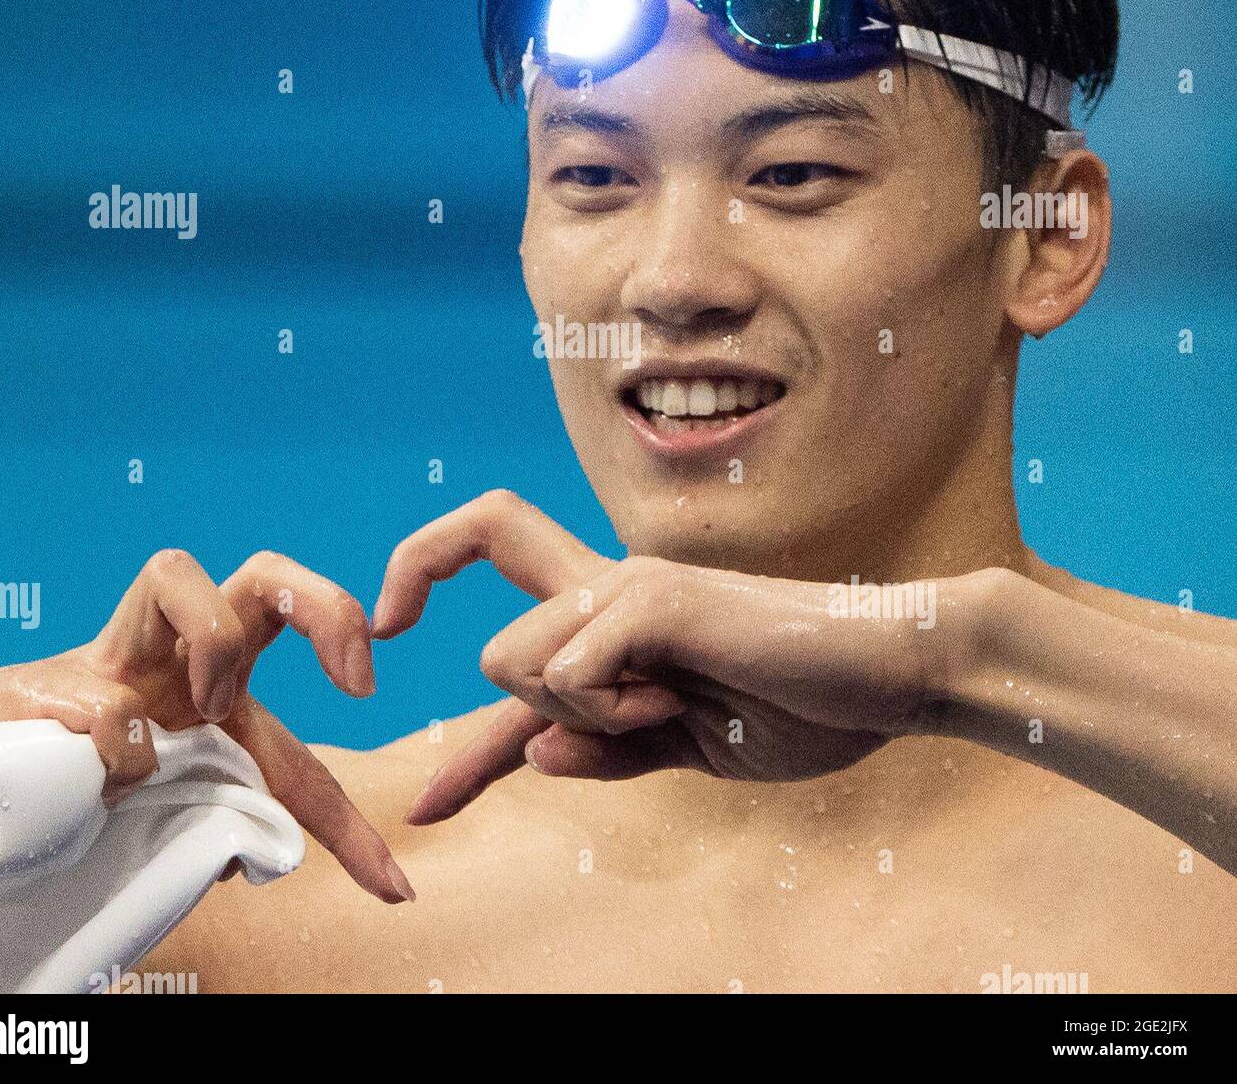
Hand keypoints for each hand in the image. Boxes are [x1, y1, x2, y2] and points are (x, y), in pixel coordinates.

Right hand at [0, 549, 414, 903]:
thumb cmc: (69, 801)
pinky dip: (116, 740)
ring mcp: (109, 663)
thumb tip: (249, 855)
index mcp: (211, 708)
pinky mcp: (47, 682)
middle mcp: (168, 666)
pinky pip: (102, 691)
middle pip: (264, 577)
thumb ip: (209, 834)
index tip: (397, 888)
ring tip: (200, 709)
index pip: (297, 757)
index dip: (350, 826)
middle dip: (328, 603)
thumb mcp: (159, 829)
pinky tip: (99, 769)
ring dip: (212, 641)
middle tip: (356, 680)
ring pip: (176, 571)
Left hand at [370, 492, 978, 823]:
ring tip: (659, 715)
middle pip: (487, 524)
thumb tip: (535, 757)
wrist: (894, 674)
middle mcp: (613, 580)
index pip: (509, 603)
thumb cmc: (803, 704)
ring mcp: (634, 582)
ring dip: (567, 713)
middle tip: (387, 624)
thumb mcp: (687, 746)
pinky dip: (603, 713)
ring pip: (512, 654)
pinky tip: (673, 706)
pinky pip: (567, 670)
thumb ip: (610, 749)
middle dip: (416, 561)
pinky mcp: (660, 598)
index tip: (411, 725)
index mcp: (617, 613)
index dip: (443, 636)